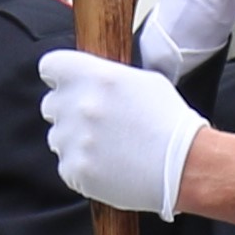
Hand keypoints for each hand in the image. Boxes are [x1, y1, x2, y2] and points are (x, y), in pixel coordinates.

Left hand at [38, 50, 205, 219]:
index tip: (65, 84)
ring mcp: (73, 139)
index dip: (59, 76)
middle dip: (68, 111)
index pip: (49, 66)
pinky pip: (66, 165)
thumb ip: (106, 77)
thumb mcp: (144, 82)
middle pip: (50, 104)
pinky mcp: (75, 169)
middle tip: (96, 122)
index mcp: (94, 76)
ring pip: (57, 137)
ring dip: (75, 141)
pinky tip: (109, 165)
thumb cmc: (170, 123)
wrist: (185, 166)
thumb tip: (89, 80)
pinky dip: (82, 167)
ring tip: (109, 147)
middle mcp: (78, 105)